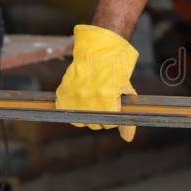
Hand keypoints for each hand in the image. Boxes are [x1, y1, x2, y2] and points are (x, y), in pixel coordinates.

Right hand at [55, 25, 138, 141]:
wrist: (98, 50)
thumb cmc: (115, 69)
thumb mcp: (127, 91)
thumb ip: (125, 117)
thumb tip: (128, 139)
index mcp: (106, 98)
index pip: (110, 123)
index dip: (114, 117)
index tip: (114, 108)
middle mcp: (88, 99)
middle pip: (95, 124)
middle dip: (101, 117)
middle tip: (104, 103)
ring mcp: (74, 96)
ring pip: (80, 121)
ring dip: (87, 114)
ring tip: (92, 101)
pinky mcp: (63, 92)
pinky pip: (65, 112)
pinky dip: (72, 109)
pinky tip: (80, 100)